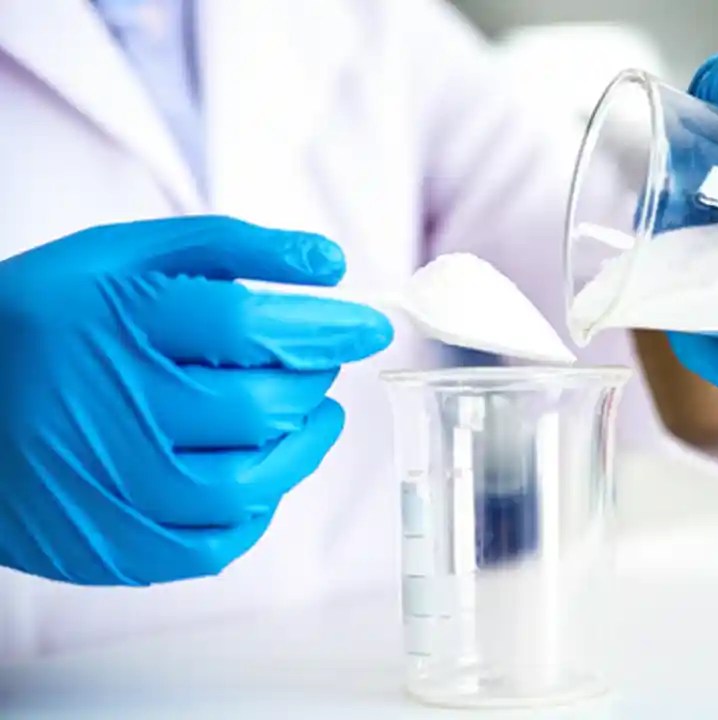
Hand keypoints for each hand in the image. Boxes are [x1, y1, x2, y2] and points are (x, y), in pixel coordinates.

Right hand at [0, 216, 391, 584]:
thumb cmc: (49, 319)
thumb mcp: (123, 255)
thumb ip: (230, 247)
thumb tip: (329, 263)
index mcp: (117, 322)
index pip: (252, 327)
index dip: (326, 327)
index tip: (368, 325)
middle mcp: (114, 407)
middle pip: (259, 406)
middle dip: (310, 380)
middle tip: (316, 362)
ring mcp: (112, 485)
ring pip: (248, 482)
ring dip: (302, 446)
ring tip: (313, 414)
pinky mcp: (113, 544)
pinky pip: (216, 543)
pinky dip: (257, 507)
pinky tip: (263, 469)